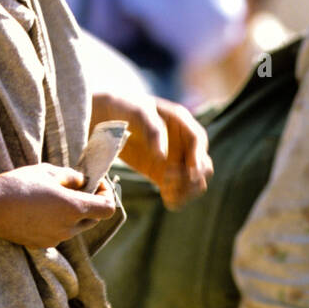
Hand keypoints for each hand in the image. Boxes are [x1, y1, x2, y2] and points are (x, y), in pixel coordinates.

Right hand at [0, 163, 116, 248]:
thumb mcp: (47, 172)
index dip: (107, 194)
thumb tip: (83, 182)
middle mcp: (68, 228)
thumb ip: (71, 177)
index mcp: (74, 208)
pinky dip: (58, 222)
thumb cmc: (18, 186)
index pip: (108, 208)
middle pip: (94, 219)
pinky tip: (41, 209)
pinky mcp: (42, 244)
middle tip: (77, 187)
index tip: (95, 183)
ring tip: (56, 197)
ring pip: (76, 227)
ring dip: (74, 213)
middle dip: (91, 203)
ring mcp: (55, 238)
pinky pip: (59, 232)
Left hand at [90, 91, 211, 209]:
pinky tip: (167, 200)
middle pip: (202, 163)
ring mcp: (174, 159)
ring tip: (168, 192)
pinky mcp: (162, 174)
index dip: (198, 156)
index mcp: (180, 122)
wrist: (106, 117)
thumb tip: (162, 156)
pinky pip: (178, 190)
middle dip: (192, 176)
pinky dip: (177, 197)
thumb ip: (152, 130)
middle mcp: (182, 142)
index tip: (192, 171)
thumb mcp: (138, 112)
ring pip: (194, 181)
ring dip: (187, 190)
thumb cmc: (124, 107)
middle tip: (169, 180)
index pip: (197, 139)